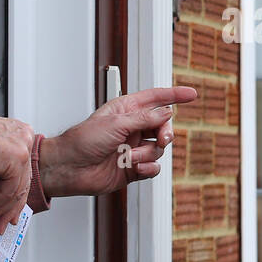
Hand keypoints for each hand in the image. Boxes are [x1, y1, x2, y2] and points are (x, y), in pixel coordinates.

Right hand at [0, 105, 35, 234]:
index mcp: (20, 136)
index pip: (23, 174)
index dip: (14, 199)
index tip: (6, 214)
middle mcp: (26, 139)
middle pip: (23, 183)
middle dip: (8, 210)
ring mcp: (23, 148)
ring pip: (16, 191)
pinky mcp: (17, 158)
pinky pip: (9, 191)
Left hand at [40, 85, 197, 196]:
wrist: (70, 168)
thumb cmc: (83, 140)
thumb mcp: (116, 123)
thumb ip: (145, 118)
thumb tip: (167, 112)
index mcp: (126, 110)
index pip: (156, 99)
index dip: (174, 95)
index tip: (191, 94)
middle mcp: (132, 128)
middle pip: (163, 126)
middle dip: (166, 132)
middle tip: (163, 138)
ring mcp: (133, 147)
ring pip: (159, 148)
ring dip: (147, 153)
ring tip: (128, 157)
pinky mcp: (133, 167)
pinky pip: (153, 167)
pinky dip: (148, 168)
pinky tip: (136, 167)